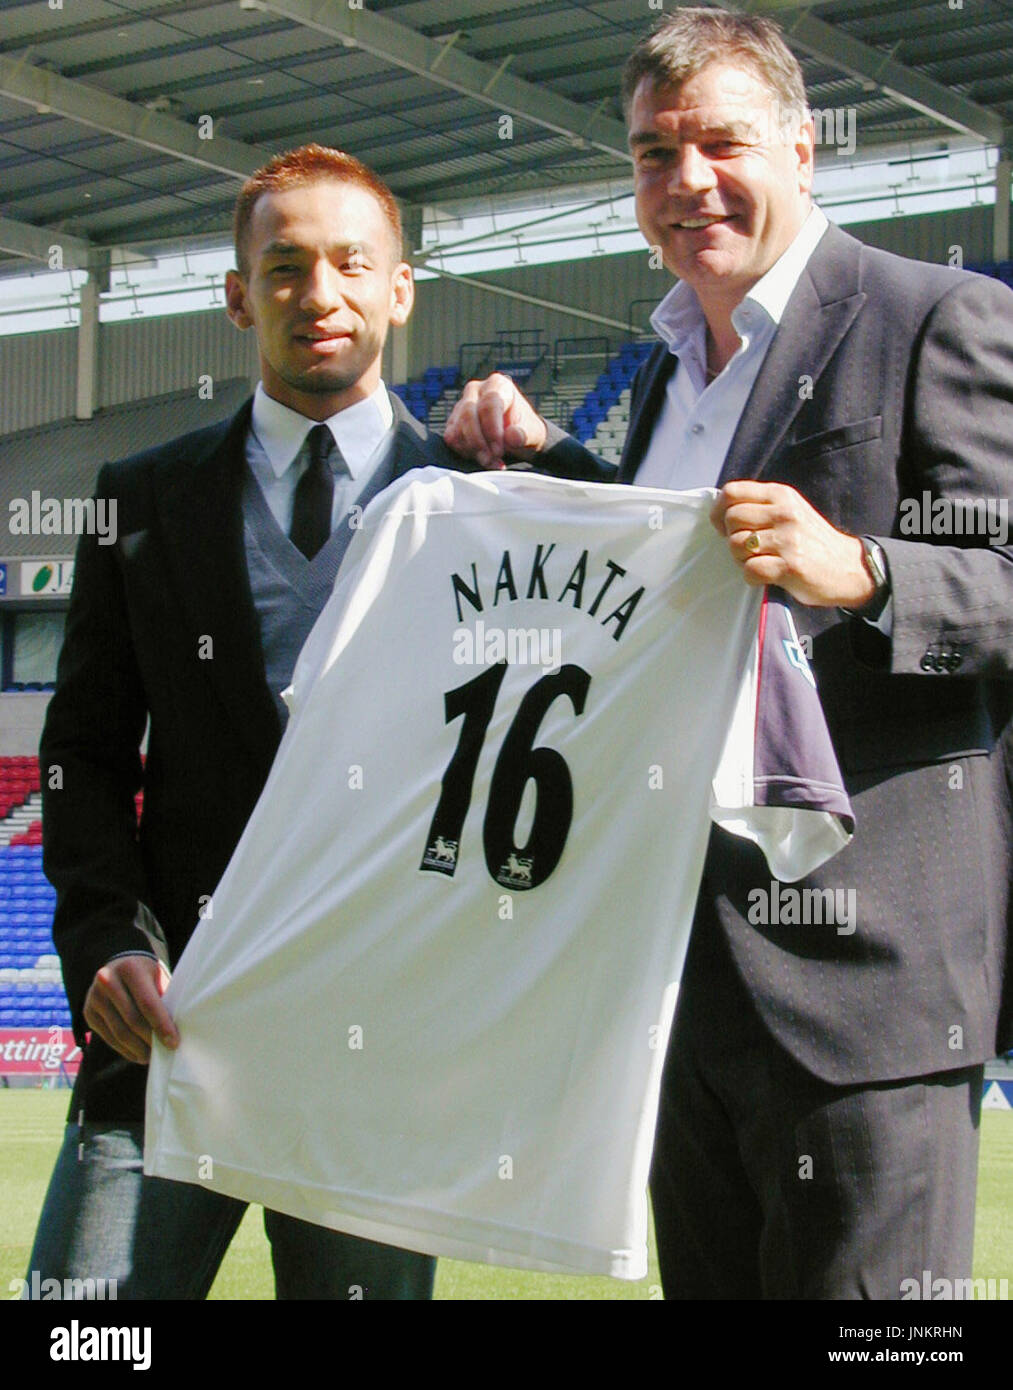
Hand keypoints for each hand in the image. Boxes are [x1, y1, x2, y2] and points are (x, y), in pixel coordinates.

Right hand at [83, 954, 178, 1064]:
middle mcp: (107, 980)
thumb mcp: (158, 978)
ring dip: (137, 1049)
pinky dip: (124, 1049)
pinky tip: (137, 1054)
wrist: (120, 965)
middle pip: (132, 1019)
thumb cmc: (147, 975)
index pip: (147, 1002)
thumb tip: (174, 1033)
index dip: (161, 1025)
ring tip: (151, 1057)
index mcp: (130, 968)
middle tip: (164, 1052)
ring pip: (119, 1031)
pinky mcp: (88, 1012)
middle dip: (149, 1039)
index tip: (173, 1043)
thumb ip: (165, 1000)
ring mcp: (94, 997)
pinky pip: (108, 1036)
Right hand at [443, 373, 547, 468]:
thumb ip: (524, 435)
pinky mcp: (454, 421)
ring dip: (472, 450)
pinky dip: (464, 451)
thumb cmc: (524, 430)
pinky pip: (451, 437)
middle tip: (492, 460)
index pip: (489, 404)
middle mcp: (477, 390)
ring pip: (457, 428)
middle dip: (479, 443)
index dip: (492, 430)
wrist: (516, 438)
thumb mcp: (533, 433)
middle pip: (469, 415)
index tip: (499, 451)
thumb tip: (513, 437)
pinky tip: (480, 456)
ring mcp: (462, 405)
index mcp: (498, 385)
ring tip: (490, 461)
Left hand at [711, 481, 875, 608]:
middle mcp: (784, 513)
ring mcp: (787, 540)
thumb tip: (720, 512)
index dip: (720, 511)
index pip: (732, 492)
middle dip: (732, 537)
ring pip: (737, 545)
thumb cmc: (812, 540)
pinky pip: (750, 570)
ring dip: (741, 559)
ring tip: (760, 561)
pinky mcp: (790, 566)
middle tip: (748, 548)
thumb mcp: (790, 510)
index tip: (725, 527)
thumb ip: (761, 507)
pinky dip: (752, 577)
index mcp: (781, 495)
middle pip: (732, 519)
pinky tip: (766, 575)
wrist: (849, 567)